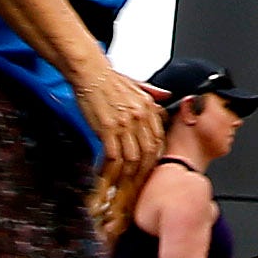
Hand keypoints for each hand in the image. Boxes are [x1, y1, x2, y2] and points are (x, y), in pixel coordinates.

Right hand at [74, 58, 164, 180]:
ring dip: (128, 175)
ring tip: (122, 186)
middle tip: (138, 184)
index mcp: (148, 107)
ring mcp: (124, 123)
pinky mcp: (107, 128)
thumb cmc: (109, 79)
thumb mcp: (136, 84)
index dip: (155, 157)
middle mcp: (140, 116)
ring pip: (133, 157)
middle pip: (148, 152)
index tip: (149, 168)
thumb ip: (153, 92)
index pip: (158, 139)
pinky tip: (106, 176)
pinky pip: (113, 156)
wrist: (90, 71)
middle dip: (144, 171)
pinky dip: (111, 169)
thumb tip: (166, 95)